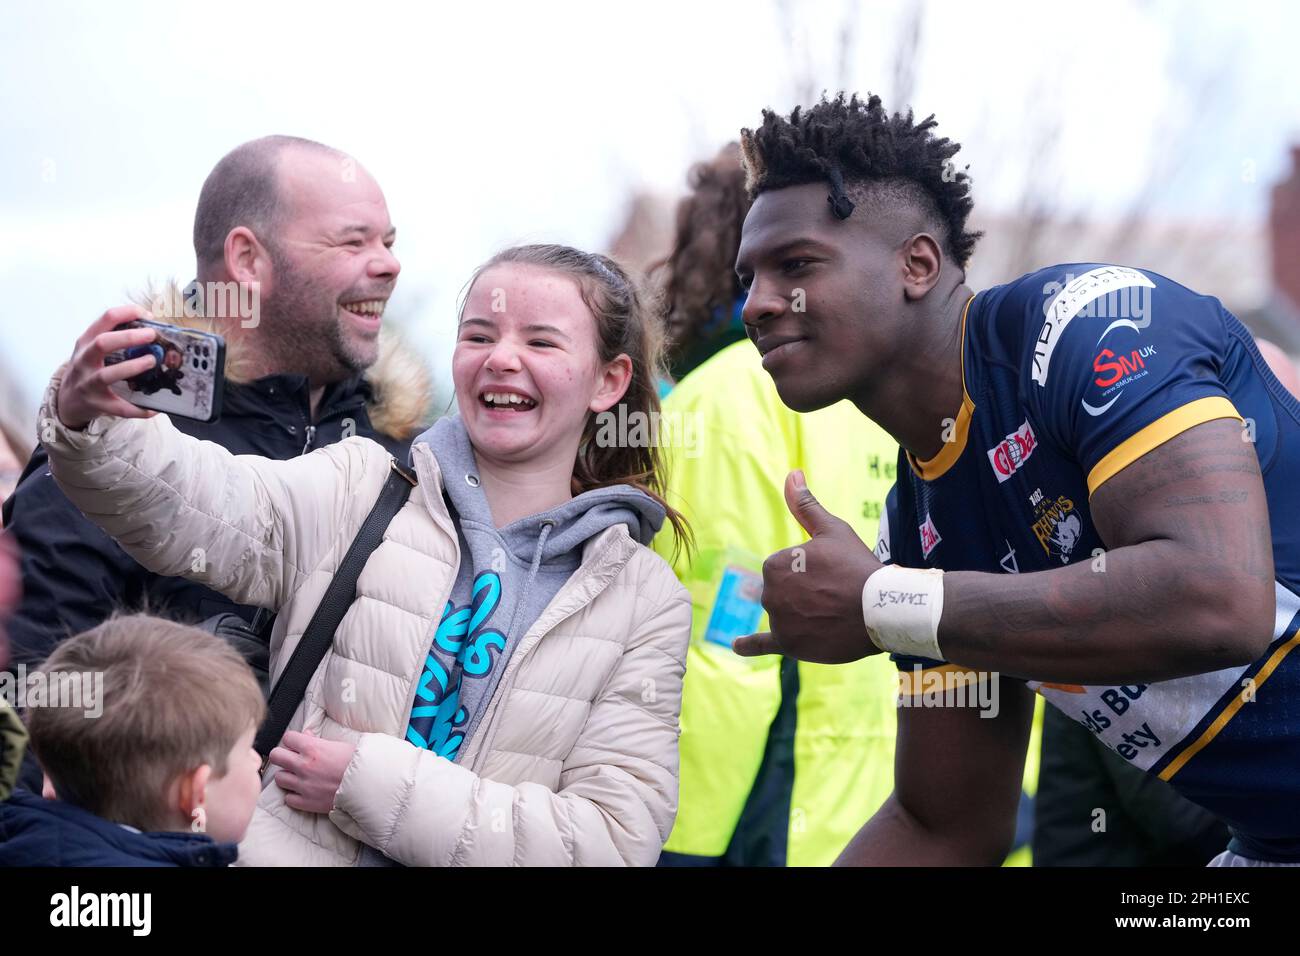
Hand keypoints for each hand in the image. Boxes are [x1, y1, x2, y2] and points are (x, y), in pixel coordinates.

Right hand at [55, 306, 160, 429]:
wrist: (67, 399)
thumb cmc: (88, 368)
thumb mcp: (92, 349)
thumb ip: (114, 337)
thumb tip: (152, 328)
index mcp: (86, 342)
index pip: (105, 319)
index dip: (127, 313)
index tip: (147, 315)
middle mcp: (84, 360)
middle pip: (102, 343)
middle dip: (128, 337)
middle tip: (151, 335)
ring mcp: (88, 383)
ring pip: (107, 375)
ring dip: (132, 367)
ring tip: (152, 361)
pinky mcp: (97, 404)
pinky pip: (119, 408)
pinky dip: (137, 409)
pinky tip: (154, 408)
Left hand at [268, 730, 356, 813]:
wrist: (370, 786)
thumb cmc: (360, 763)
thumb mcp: (341, 745)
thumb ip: (319, 741)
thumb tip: (307, 736)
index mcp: (313, 748)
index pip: (288, 738)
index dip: (293, 740)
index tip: (297, 744)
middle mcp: (304, 766)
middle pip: (276, 756)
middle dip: (283, 755)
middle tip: (291, 759)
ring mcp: (304, 785)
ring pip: (279, 778)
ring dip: (287, 776)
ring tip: (298, 776)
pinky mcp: (307, 802)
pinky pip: (288, 799)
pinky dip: (294, 795)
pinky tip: (304, 791)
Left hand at [733, 470, 884, 663]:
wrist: (881, 609)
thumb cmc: (857, 565)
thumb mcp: (831, 530)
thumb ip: (805, 505)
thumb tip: (792, 473)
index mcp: (774, 564)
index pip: (785, 569)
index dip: (811, 572)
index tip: (832, 573)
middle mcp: (769, 593)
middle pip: (783, 593)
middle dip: (805, 594)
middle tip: (835, 594)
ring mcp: (778, 620)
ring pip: (785, 615)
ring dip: (802, 615)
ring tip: (832, 614)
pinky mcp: (789, 644)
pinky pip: (762, 644)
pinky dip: (748, 646)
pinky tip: (737, 646)